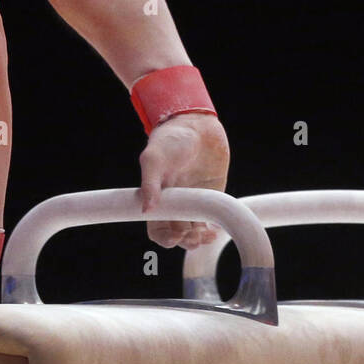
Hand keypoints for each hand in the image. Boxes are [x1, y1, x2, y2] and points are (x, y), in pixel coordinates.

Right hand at [139, 112, 230, 249]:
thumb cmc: (171, 138)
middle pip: (178, 234)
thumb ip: (149, 182)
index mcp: (158, 197)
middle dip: (185, 240)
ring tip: (206, 234)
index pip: (157, 228)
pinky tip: (217, 228)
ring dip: (200, 238)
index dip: (164, 237)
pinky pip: (214, 219)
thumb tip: (146, 210)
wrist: (198, 124)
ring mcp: (195, 201)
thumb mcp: (155, 157)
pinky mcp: (213, 196)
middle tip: (192, 235)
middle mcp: (176, 202)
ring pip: (196, 232)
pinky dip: (215, 228)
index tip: (174, 236)